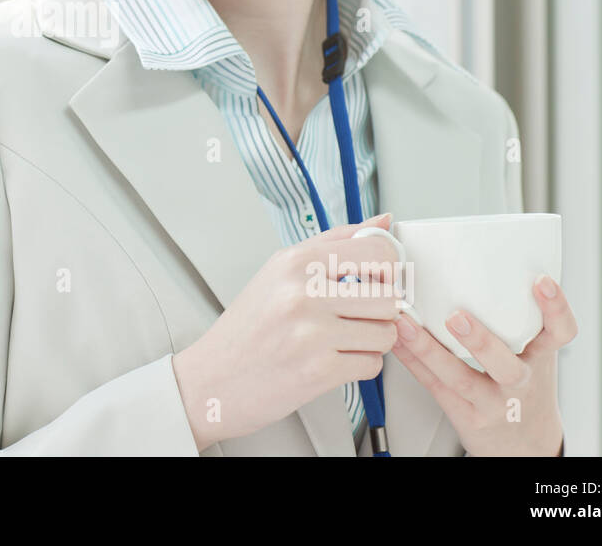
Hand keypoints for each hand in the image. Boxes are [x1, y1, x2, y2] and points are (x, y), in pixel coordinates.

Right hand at [173, 212, 404, 451]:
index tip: (380, 280)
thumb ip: (335, 242)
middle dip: (381, 313)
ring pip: (386, 333)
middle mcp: (303, 292)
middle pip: (388, 297)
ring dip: (372, 341)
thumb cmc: (247, 327)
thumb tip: (383, 222)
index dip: (388, 269)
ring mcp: (312, 332)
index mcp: (295, 261)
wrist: (212, 379)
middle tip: (357, 317)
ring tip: (343, 340)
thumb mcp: (280, 271)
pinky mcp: (320, 370)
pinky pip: (372, 364)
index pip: (375, 250)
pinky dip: (359, 366)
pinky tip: (333, 360)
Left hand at [390, 274, 576, 455]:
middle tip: (457, 316)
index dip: (556, 308)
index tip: (541, 281)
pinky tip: (396, 341)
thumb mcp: (535, 358)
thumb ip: (519, 321)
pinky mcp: (464, 415)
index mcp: (540, 360)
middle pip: (506, 366)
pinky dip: (412, 361)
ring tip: (405, 323)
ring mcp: (492, 403)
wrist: (524, 446)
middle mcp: (519, 383)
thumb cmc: (523, 389)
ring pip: (459, 379)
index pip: (560, 334)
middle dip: (481, 341)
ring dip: (428, 349)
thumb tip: (486, 263)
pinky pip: (434, 386)